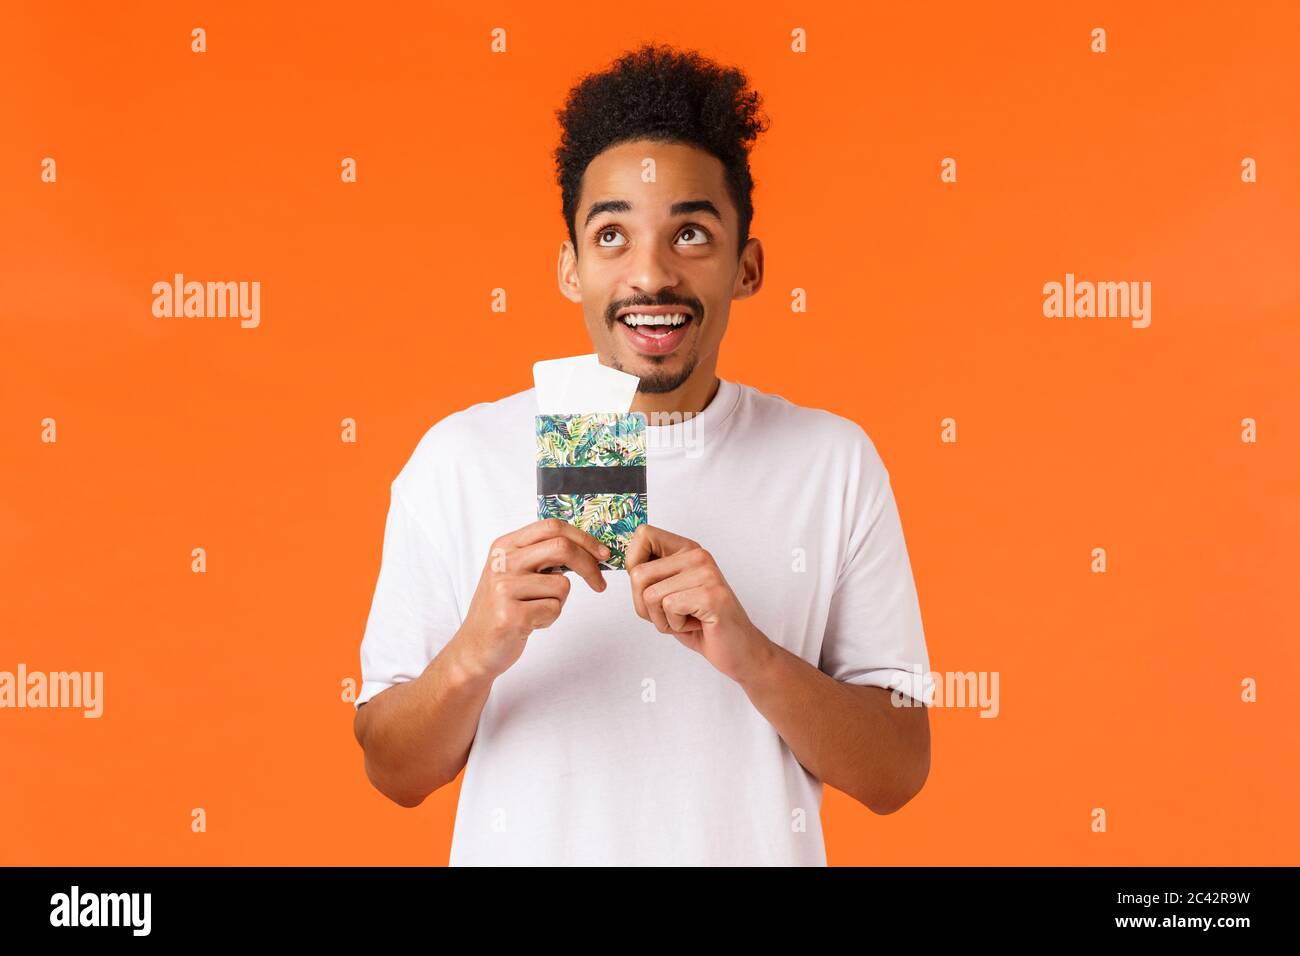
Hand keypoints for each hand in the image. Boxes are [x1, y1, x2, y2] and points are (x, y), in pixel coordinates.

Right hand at [454, 518, 608, 679]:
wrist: (475, 647)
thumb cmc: (502, 609)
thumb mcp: (515, 572)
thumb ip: (542, 556)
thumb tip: (589, 548)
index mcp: (505, 546)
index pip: (552, 527)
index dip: (583, 538)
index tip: (602, 554)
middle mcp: (502, 562)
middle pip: (561, 548)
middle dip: (589, 566)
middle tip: (599, 584)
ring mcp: (504, 588)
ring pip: (562, 585)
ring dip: (559, 602)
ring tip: (536, 610)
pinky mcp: (510, 615)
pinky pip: (554, 609)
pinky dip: (550, 619)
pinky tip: (530, 624)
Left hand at [623, 524, 773, 683]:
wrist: (738, 650)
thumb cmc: (701, 624)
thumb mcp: (670, 593)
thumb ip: (650, 575)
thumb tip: (623, 564)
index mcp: (687, 550)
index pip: (643, 534)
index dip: (632, 563)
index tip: (647, 586)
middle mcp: (698, 555)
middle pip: (638, 573)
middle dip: (644, 606)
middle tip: (671, 614)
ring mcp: (706, 574)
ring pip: (650, 595)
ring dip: (661, 619)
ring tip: (686, 619)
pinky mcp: (711, 595)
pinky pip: (668, 608)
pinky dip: (675, 626)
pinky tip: (696, 624)